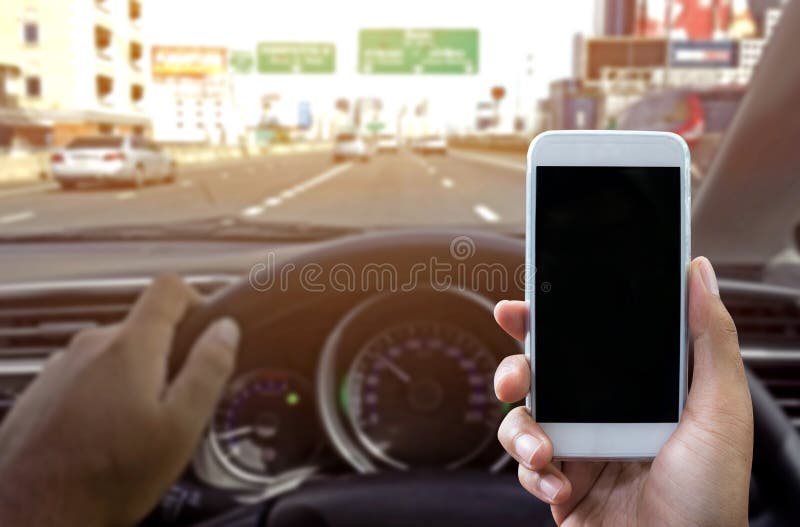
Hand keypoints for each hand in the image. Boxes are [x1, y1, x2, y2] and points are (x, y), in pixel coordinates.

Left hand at [0, 274, 239, 525]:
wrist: (31, 514)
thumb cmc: (104, 479)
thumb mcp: (179, 428)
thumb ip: (207, 371)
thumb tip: (225, 330)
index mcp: (129, 348)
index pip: (168, 288)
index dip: (196, 302)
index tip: (206, 332)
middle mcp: (90, 347)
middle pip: (142, 326)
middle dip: (168, 355)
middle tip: (179, 400)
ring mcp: (62, 367)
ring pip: (115, 354)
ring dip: (135, 378)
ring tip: (141, 426)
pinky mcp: (43, 391)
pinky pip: (87, 375)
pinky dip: (105, 394)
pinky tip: (108, 434)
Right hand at [494, 257, 752, 525]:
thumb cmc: (712, 496)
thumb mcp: (721, 409)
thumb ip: (711, 338)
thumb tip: (700, 273)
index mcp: (638, 390)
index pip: (588, 342)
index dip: (552, 320)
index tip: (525, 306)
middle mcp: (604, 415)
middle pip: (543, 373)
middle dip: (517, 368)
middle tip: (515, 379)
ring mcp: (579, 449)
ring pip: (523, 418)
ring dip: (521, 431)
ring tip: (544, 451)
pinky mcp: (560, 483)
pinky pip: (526, 465)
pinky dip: (534, 473)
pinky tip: (560, 486)